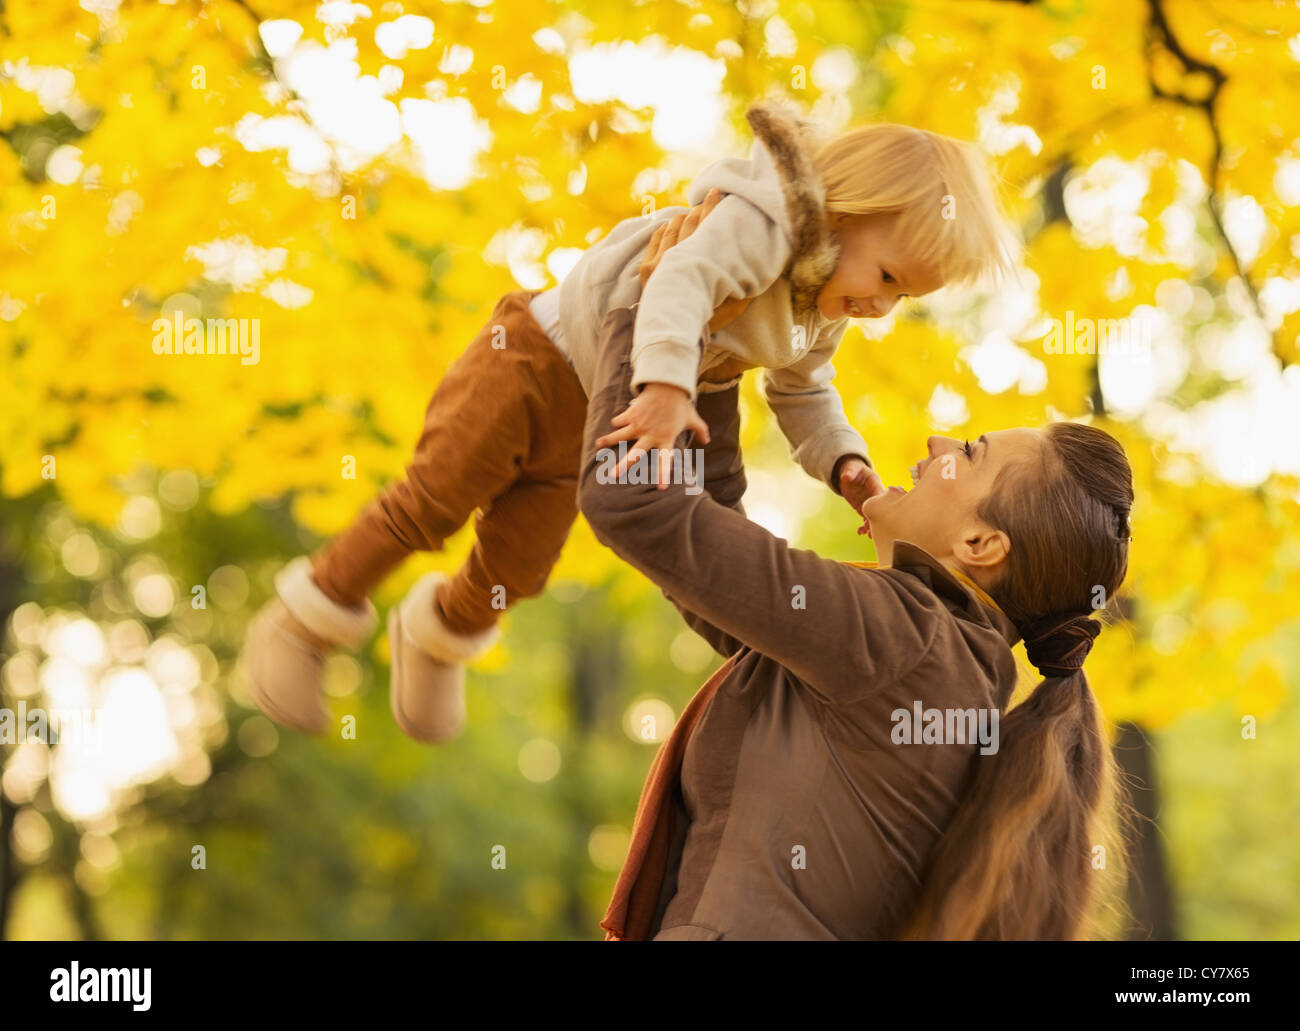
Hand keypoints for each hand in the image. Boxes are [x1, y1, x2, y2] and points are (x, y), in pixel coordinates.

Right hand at [595, 382, 710, 488]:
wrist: (668, 383)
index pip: (665, 460)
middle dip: (623, 465)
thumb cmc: (681, 404)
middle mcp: (649, 434)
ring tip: (598, 446)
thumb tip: (707, 440)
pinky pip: (619, 421)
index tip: (661, 488)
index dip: (663, 474)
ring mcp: (638, 424)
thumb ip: (700, 430)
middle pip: (634, 454)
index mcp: (665, 438)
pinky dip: (617, 422)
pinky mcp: (630, 414)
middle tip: (612, 475)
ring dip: (607, 441)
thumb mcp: (693, 418)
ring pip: (619, 436)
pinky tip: (615, 423)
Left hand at [640, 187, 753, 333]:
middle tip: (710, 200)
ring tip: (694, 214)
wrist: (671, 335)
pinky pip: (657, 235)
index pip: (708, 225)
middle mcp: (677, 257)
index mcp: (700, 263)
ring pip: (673, 225)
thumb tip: (757, 269)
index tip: (720, 192)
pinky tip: (673, 226)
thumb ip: (744, 288)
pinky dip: (666, 227)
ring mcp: (659, 262)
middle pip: (690, 221)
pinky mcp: (647, 267)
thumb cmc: (706, 322)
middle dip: (701, 208)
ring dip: (684, 217)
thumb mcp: (732, 307)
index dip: (714, 206)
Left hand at [836, 457, 885, 536]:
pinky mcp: (864, 508)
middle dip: (878, 518)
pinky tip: (860, 532)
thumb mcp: (850, 469)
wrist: (849, 474)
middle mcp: (875, 494)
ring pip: (873, 515)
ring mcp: (870, 502)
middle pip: (879, 507)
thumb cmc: (852, 469)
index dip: (880, 503)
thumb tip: (846, 476)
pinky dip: (864, 526)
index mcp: (875, 483)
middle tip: (876, 528)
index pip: (879, 493)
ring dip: (872, 525)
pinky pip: (866, 518)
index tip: (879, 512)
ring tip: (869, 535)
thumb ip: (849, 472)